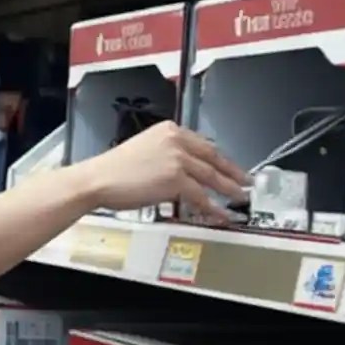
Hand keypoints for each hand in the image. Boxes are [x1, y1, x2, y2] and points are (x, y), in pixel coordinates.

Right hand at [79, 121, 248, 223]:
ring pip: (211, 177)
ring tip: (239, 198)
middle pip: (213, 158)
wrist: (98, 179)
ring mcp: (177, 159)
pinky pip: (201, 196)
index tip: (229, 166)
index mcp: (169, 130)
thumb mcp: (144, 150)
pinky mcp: (176, 179)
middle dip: (232, 172)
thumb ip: (166, 155)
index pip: (203, 144)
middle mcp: (176, 140)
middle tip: (246, 181)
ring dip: (228, 189)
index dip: (220, 158)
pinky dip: (213, 207)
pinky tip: (220, 214)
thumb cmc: (113, 170)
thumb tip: (184, 172)